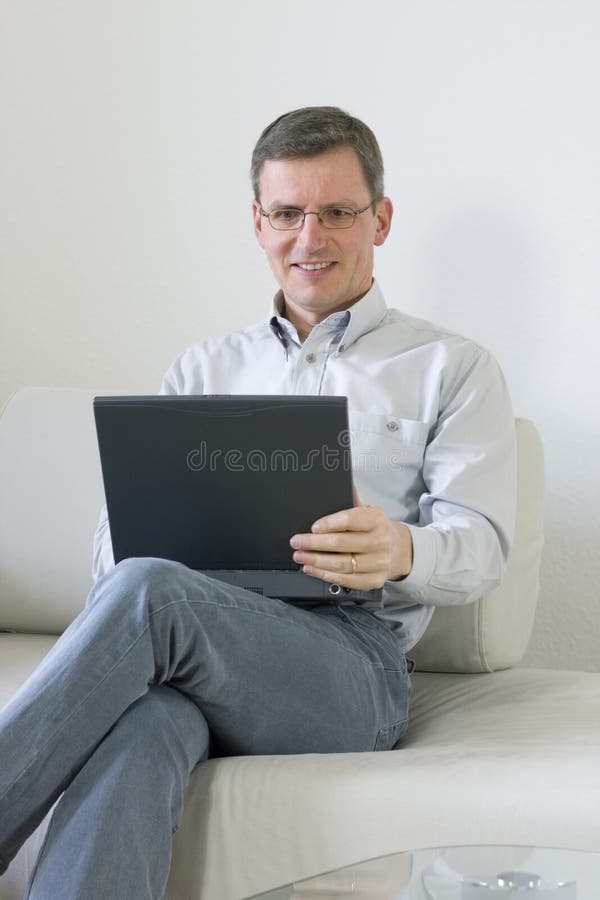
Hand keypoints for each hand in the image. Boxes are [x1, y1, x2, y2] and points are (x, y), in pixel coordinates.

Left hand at [290, 488, 412, 589]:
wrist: (397, 550)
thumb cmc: (374, 528)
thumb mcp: (367, 511)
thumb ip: (352, 501)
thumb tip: (345, 485)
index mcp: (377, 520)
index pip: (351, 520)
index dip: (330, 523)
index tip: (313, 527)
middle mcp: (380, 542)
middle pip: (342, 544)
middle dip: (314, 543)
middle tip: (297, 542)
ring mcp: (378, 563)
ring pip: (342, 564)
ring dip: (316, 561)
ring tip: (300, 555)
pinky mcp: (373, 580)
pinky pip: (345, 580)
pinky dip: (325, 575)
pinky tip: (312, 568)